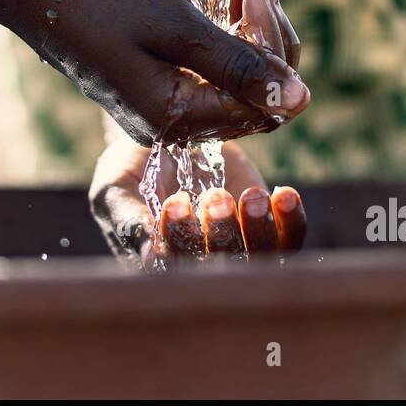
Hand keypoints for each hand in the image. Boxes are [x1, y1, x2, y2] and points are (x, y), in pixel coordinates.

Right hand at [0, 0, 309, 144]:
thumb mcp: (179, 25)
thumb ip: (241, 65)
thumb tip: (304, 101)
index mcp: (177, 119)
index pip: (264, 106)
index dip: (275, 54)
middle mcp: (170, 127)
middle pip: (253, 102)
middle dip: (267, 46)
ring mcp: (159, 111)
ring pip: (233, 89)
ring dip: (247, 41)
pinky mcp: (150, 91)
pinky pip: (207, 79)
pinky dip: (222, 45)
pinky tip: (219, 6)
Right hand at [91, 137, 305, 265]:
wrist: (169, 134)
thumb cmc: (131, 167)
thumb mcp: (115, 188)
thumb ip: (127, 219)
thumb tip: (150, 258)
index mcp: (160, 265)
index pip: (176, 270)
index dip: (180, 241)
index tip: (174, 201)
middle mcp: (201, 264)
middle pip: (222, 270)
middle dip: (221, 235)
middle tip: (214, 195)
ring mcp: (238, 246)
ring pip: (260, 258)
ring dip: (259, 230)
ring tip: (252, 196)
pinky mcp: (265, 226)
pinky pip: (289, 237)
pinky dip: (290, 220)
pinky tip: (282, 194)